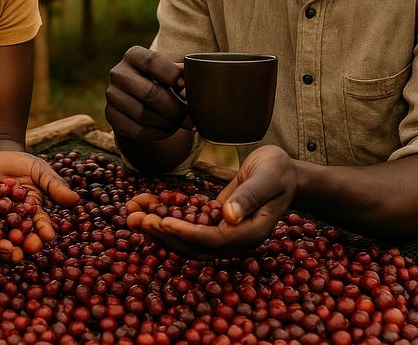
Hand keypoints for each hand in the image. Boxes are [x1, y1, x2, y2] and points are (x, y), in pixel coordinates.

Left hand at [0, 151, 79, 250]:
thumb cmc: (20, 164)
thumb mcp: (38, 170)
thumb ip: (53, 184)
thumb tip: (75, 199)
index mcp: (31, 215)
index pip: (40, 226)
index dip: (43, 232)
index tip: (47, 236)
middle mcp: (12, 224)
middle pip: (19, 237)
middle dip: (21, 244)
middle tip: (22, 250)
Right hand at [105, 46, 189, 141]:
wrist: (138, 97)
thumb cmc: (162, 80)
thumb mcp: (170, 71)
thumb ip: (182, 73)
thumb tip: (190, 81)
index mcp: (134, 55)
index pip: (153, 62)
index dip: (172, 75)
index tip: (184, 85)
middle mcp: (118, 73)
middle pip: (149, 93)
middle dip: (174, 108)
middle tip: (188, 115)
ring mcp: (112, 95)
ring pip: (143, 114)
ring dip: (167, 122)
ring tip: (180, 122)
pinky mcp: (110, 115)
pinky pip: (136, 129)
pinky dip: (157, 133)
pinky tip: (168, 130)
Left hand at [125, 145, 296, 257]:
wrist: (284, 172)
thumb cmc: (279, 170)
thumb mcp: (268, 176)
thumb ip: (250, 196)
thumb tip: (228, 216)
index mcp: (251, 233)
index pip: (212, 240)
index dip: (185, 233)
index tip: (161, 221)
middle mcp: (235, 241)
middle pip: (193, 246)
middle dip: (162, 233)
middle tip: (136, 219)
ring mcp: (223, 236)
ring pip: (186, 241)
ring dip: (158, 230)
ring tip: (132, 215)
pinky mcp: (213, 226)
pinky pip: (186, 228)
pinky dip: (165, 220)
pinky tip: (146, 208)